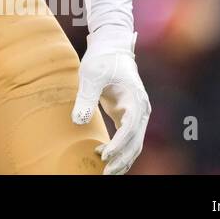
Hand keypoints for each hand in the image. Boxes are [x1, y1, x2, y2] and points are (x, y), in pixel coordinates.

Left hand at [71, 28, 150, 174]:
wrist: (111, 46)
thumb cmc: (101, 58)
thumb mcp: (90, 75)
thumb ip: (86, 97)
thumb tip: (78, 121)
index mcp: (135, 98)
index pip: (130, 128)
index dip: (119, 144)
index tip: (106, 155)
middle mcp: (141, 109)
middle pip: (136, 141)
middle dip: (122, 159)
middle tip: (105, 173)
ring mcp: (137, 113)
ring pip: (134, 143)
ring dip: (122, 158)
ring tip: (106, 171)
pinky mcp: (129, 115)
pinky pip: (128, 138)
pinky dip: (120, 149)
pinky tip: (105, 157)